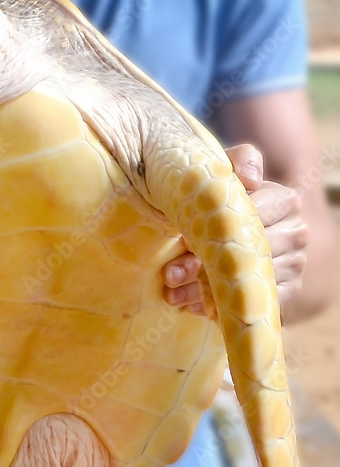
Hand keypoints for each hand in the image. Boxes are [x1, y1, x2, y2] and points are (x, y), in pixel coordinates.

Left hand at [163, 144, 308, 315]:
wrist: (220, 227)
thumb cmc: (214, 197)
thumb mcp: (221, 171)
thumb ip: (238, 160)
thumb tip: (251, 179)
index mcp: (285, 200)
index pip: (252, 217)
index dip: (214, 230)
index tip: (181, 237)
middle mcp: (296, 232)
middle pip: (249, 254)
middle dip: (203, 266)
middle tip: (169, 274)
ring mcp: (294, 264)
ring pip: (248, 281)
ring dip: (204, 290)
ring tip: (171, 291)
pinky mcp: (286, 292)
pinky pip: (253, 304)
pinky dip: (217, 306)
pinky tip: (189, 305)